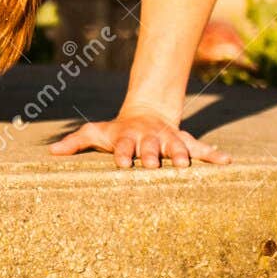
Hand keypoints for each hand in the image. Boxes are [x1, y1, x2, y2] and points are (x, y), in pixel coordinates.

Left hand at [48, 105, 227, 168]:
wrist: (147, 112)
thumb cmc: (117, 131)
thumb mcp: (96, 133)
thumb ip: (75, 142)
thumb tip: (49, 152)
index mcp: (128, 137)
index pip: (124, 146)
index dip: (123, 153)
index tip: (123, 163)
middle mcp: (149, 138)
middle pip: (151, 147)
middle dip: (153, 155)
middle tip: (154, 164)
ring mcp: (168, 140)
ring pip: (177, 147)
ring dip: (181, 155)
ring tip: (186, 164)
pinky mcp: (185, 142)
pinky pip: (202, 149)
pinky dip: (214, 155)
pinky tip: (227, 161)